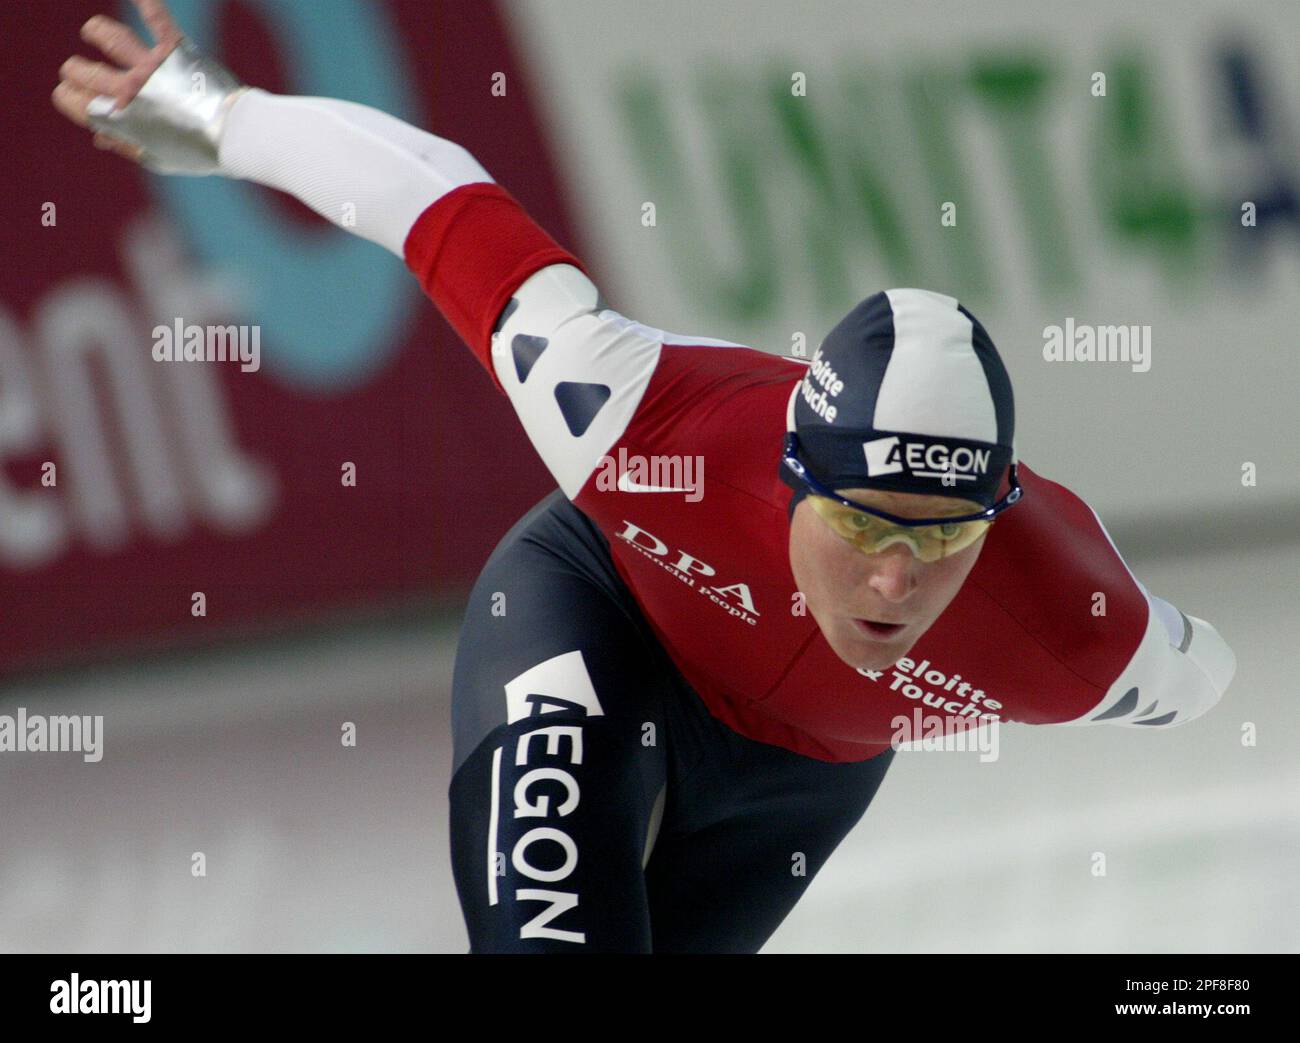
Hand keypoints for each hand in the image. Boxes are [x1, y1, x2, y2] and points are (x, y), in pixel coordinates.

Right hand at [52, 0, 184, 162]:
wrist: (234, 136)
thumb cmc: (199, 152)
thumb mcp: (158, 159)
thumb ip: (128, 145)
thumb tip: (101, 137)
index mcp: (122, 119)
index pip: (78, 103)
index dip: (69, 99)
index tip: (70, 96)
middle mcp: (131, 89)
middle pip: (86, 72)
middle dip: (75, 71)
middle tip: (77, 70)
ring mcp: (152, 67)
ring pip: (110, 38)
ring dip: (97, 32)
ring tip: (92, 32)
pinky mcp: (176, 50)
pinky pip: (157, 19)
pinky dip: (147, 2)